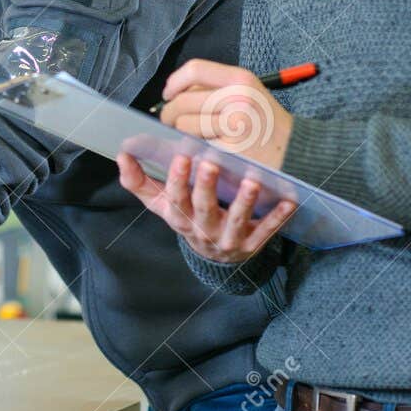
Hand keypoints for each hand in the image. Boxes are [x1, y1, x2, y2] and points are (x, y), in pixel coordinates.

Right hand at [117, 152, 294, 262]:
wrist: (214, 257)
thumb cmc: (186, 218)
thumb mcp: (161, 205)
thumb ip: (138, 181)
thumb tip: (122, 154)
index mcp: (180, 217)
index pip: (176, 198)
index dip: (177, 179)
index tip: (181, 156)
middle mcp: (203, 230)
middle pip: (204, 207)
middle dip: (207, 186)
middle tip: (211, 163)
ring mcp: (229, 239)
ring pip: (237, 220)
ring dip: (245, 201)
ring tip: (251, 181)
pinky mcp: (252, 244)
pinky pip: (267, 230)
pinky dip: (278, 217)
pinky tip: (288, 200)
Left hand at [159, 59, 292, 168]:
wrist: (293, 148)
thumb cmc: (264, 120)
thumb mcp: (247, 90)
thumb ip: (213, 86)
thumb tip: (174, 91)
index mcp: (240, 78)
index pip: (194, 70)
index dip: (174, 82)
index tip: (168, 94)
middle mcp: (238, 97)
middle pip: (183, 100)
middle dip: (169, 112)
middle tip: (170, 120)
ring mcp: (234, 123)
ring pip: (185, 124)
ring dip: (180, 131)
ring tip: (191, 133)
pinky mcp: (230, 147)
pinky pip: (196, 143)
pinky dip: (193, 145)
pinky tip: (203, 145)